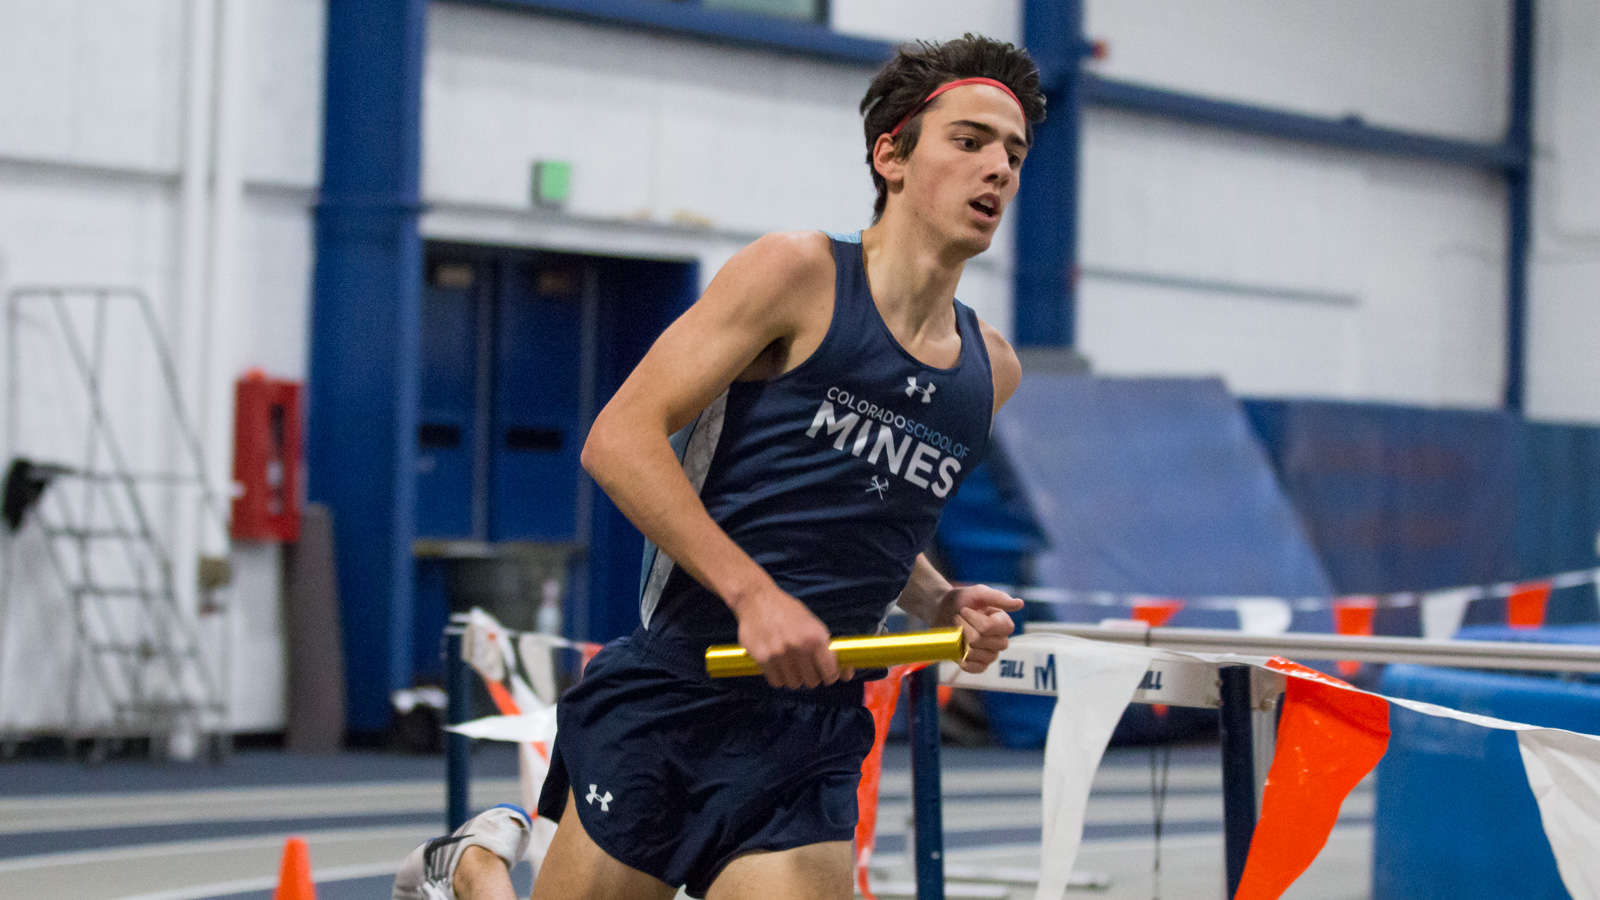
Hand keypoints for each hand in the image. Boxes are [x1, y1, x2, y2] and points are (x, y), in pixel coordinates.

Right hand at [734, 587, 850, 688]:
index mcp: (815, 636)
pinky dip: (778, 677)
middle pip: (812, 682)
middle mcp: (799, 646)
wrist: (756, 598)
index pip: (830, 672)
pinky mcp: (762, 658)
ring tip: (789, 664)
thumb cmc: (787, 610)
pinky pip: (776, 681)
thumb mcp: (812, 623)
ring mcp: (779, 653)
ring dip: (793, 677)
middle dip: (811, 676)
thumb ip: (827, 648)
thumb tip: (847, 674)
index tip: (826, 674)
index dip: (830, 675)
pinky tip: (776, 664)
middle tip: (805, 666)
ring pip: (793, 684)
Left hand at [934, 584, 1024, 672]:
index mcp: (1004, 623)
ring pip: (973, 653)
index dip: (973, 619)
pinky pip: (974, 668)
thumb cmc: (961, 600)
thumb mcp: (978, 593)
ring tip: (957, 630)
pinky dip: (962, 658)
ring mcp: (990, 654)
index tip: (964, 610)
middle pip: (979, 640)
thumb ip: (998, 598)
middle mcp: (1001, 640)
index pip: (989, 627)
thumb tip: (1020, 604)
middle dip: (963, 627)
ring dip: (959, 639)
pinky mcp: (979, 665)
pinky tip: (959, 648)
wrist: (941, 611)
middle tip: (957, 618)